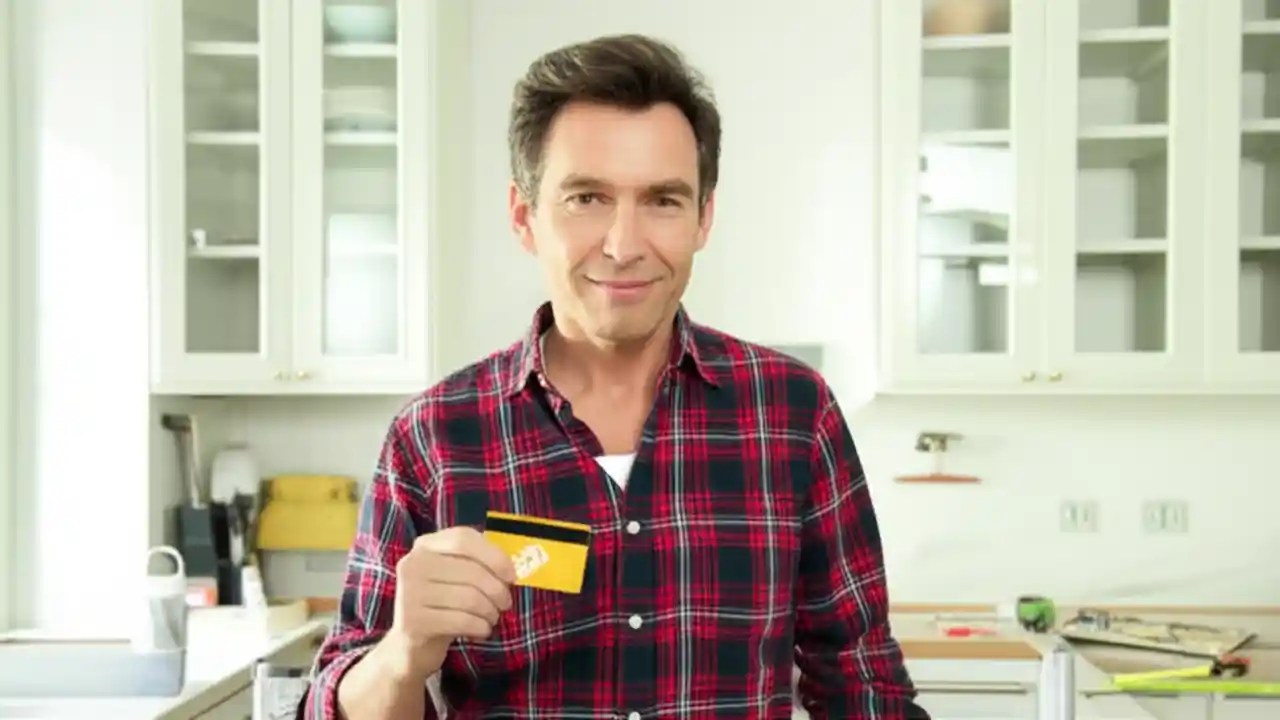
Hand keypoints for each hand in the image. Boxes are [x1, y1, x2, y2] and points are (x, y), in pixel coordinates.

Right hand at [386, 526, 516, 677]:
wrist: (411, 644)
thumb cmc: (443, 605)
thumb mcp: (455, 577)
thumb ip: (476, 563)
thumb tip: (510, 570)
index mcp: (425, 546)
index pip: (464, 539)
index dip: (494, 556)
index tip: (512, 575)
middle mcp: (413, 564)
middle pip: (472, 571)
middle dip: (498, 590)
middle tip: (505, 604)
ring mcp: (409, 593)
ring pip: (470, 598)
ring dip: (490, 611)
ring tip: (492, 618)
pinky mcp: (413, 622)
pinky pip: (461, 621)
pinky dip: (480, 627)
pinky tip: (482, 631)